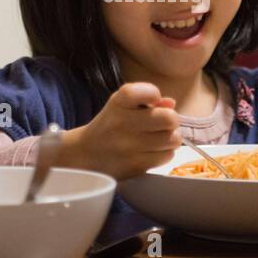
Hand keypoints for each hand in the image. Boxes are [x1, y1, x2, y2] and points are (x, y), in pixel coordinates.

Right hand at [57, 82, 180, 179]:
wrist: (85, 155)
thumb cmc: (110, 125)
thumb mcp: (122, 105)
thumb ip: (147, 98)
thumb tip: (171, 103)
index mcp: (118, 103)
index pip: (148, 92)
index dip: (155, 95)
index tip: (151, 101)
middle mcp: (122, 123)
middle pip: (169, 118)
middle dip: (170, 120)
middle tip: (162, 124)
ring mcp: (129, 147)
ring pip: (172, 139)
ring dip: (170, 138)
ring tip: (158, 138)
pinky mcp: (135, 166)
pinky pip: (167, 156)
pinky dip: (164, 153)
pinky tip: (152, 151)